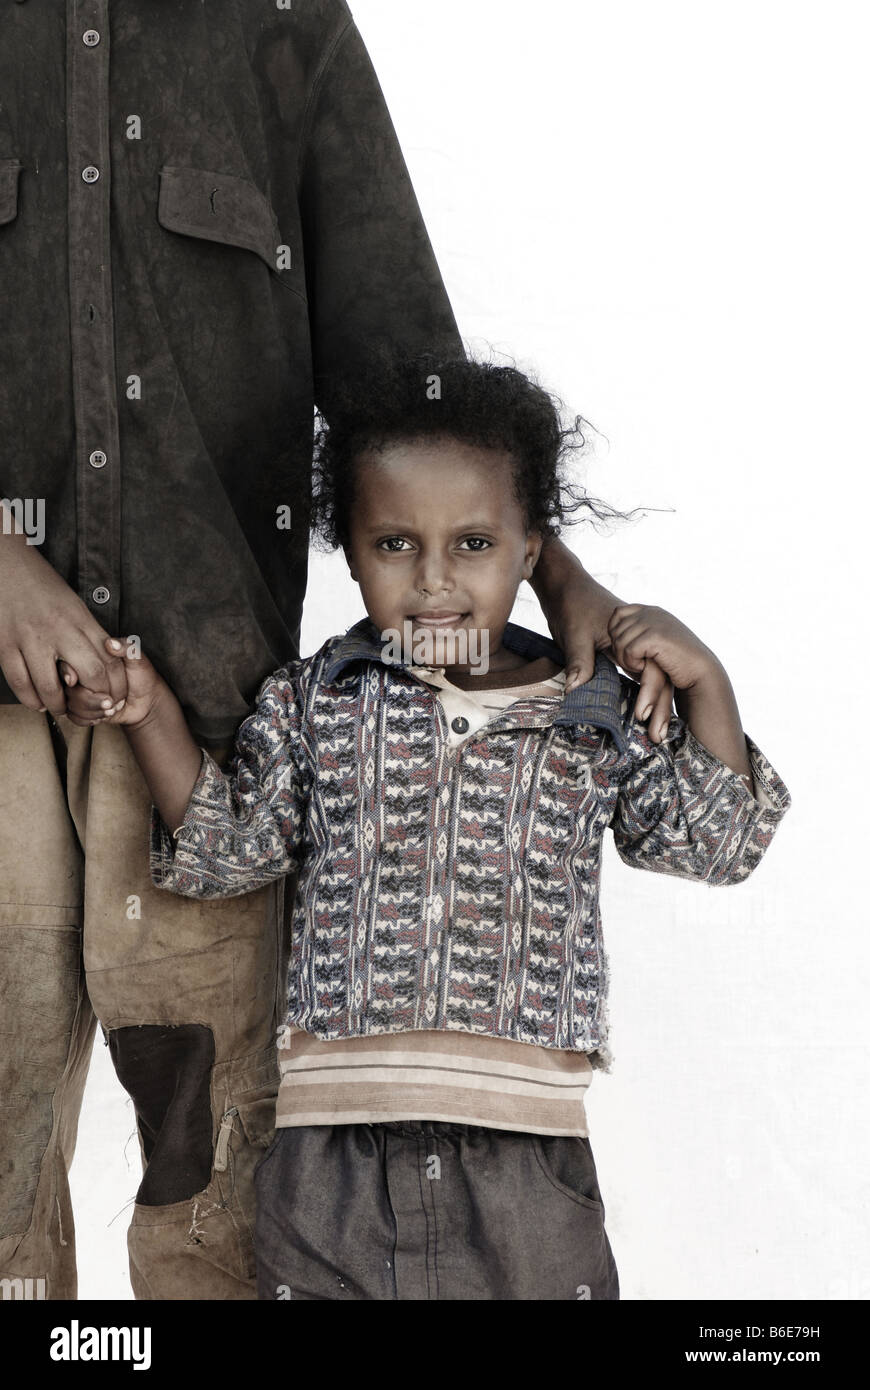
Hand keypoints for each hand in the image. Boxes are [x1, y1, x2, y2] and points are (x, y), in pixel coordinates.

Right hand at [0, 528, 126, 715]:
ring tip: (62, 709)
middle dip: (96, 699)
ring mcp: (30, 638)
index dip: (116, 686)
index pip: (109, 660)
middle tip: (93, 709)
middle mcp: (58, 629)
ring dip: (59, 706)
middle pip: (91, 674)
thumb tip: (107, 658)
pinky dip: (30, 699)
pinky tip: (37, 703)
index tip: (116, 697)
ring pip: (51, 687)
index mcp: (80, 618)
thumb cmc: (40, 582)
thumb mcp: (73, 603)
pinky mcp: (4, 644)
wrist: (4, 561)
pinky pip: (20, 682)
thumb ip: (88, 631)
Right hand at [61, 637, 165, 728]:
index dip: (68, 673)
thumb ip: (127, 648)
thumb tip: (111, 643)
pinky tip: (104, 715)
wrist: (146, 700)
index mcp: (88, 657)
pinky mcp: (80, 707)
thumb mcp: (139, 659)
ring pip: (70, 704)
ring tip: (112, 708)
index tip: (75, 680)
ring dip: (93, 710)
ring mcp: (78, 691)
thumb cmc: (142, 676)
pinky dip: (90, 719)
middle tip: (111, 702)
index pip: (65, 663)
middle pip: (68, 688)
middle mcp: (80, 674)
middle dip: (89, 699)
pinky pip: (73, 716)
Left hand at [530, 537, 674, 742]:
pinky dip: (643, 692)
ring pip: (652, 676)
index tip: (645, 720)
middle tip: (658, 738)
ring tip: (656, 733)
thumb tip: (577, 690)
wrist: (566, 584)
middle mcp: (644, 635)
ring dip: (655, 703)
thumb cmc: (571, 605)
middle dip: (660, 707)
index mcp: (636, 631)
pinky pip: (641, 672)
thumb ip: (580, 661)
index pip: (653, 669)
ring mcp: (638, 640)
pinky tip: (643, 713)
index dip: (651, 696)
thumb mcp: (574, 635)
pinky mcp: (627, 646)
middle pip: (658, 676)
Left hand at [607, 604, 720, 698]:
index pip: (618, 613)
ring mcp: (653, 622)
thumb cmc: (677, 661)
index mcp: (651, 610)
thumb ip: (640, 631)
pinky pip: (627, 650)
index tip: (627, 651)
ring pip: (619, 641)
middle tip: (634, 664)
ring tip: (640, 667)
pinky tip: (644, 668)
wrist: (700, 671)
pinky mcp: (655, 636)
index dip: (615, 633)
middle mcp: (651, 612)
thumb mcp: (657, 640)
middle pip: (614, 629)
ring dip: (625, 659)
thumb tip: (612, 631)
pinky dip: (632, 663)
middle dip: (619, 650)